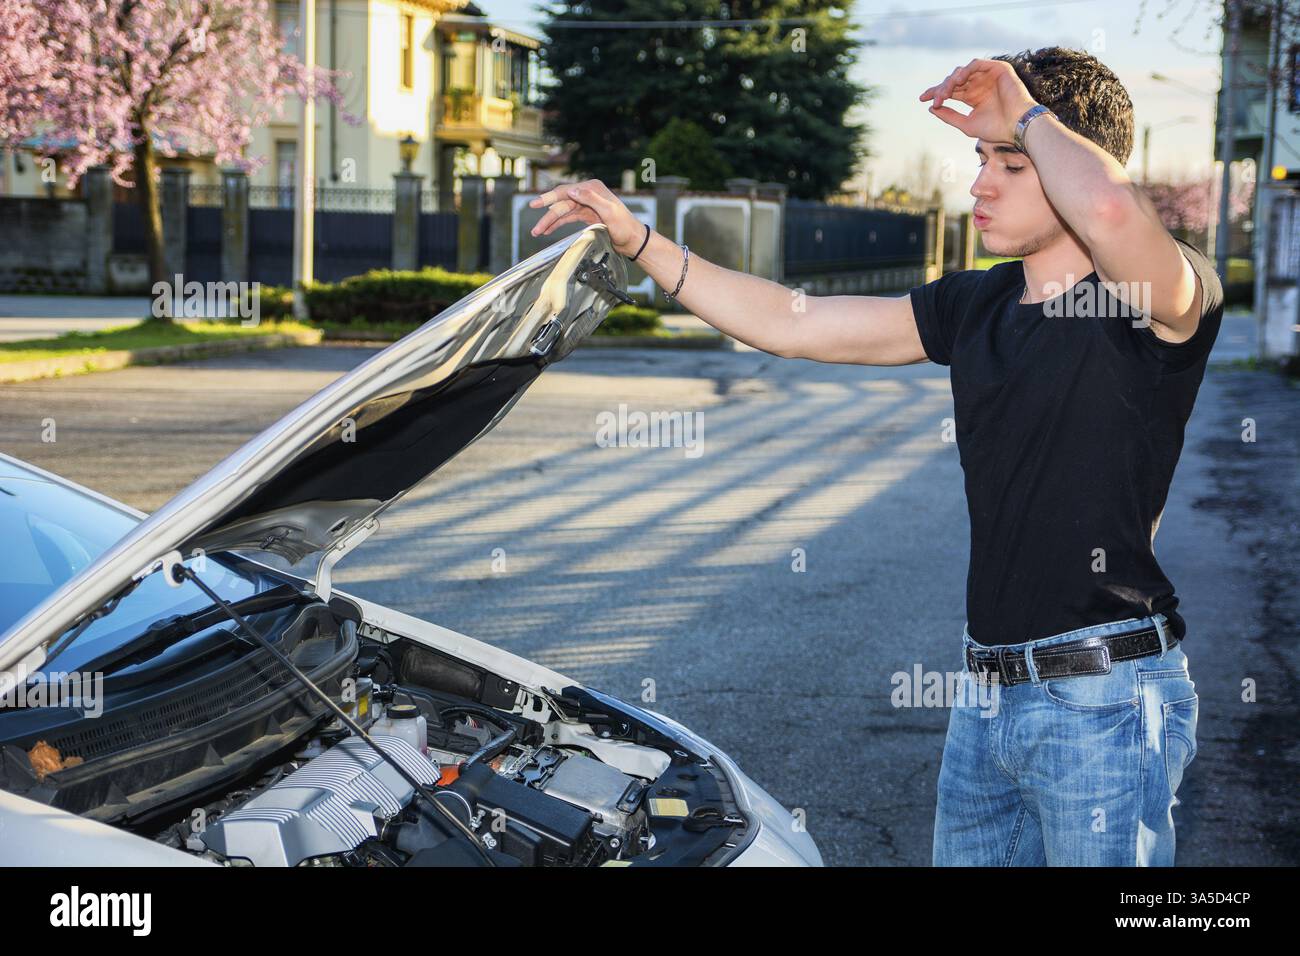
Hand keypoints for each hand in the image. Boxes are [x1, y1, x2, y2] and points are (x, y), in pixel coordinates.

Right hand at [528, 179, 644, 255]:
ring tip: (537, 232)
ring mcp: (586, 204)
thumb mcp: (610, 212)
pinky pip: (567, 218)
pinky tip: (547, 231)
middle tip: (534, 227)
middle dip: (547, 215)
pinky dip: (557, 224)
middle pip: (561, 203)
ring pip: (562, 212)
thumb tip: (573, 191)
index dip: (549, 198)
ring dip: (550, 222)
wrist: (633, 240)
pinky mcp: (586, 215)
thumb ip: (592, 199)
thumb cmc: (625, 226)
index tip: (535, 204)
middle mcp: (588, 194)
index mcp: (593, 188)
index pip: (566, 191)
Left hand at [919, 58, 1037, 143]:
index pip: (951, 91)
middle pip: (954, 81)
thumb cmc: (996, 128)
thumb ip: (950, 116)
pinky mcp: (998, 69)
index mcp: (973, 97)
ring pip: (962, 72)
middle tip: (937, 101)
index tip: (921, 99)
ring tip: (945, 94)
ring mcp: (988, 76)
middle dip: (942, 90)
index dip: (936, 93)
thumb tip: (931, 108)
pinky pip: (977, 64)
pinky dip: (966, 70)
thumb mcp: (967, 124)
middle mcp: (979, 85)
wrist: (1017, 126)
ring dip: (951, 82)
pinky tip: (958, 80)